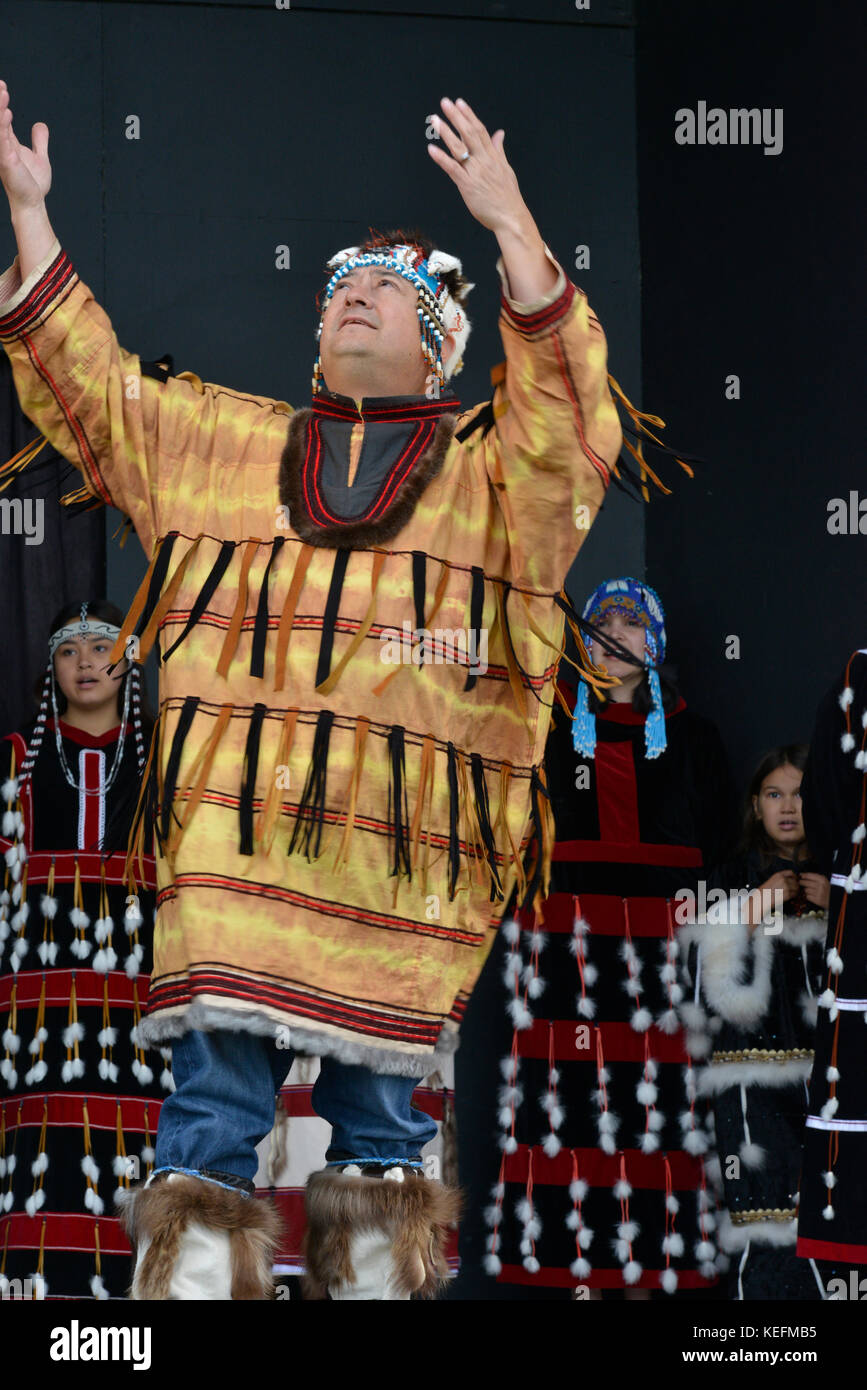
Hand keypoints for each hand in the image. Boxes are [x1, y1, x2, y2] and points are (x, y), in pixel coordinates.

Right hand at [0, 81, 51, 211]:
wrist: (33, 202)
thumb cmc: (33, 182)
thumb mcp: (40, 157)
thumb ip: (39, 141)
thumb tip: (40, 125)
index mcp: (9, 142)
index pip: (3, 117)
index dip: (2, 102)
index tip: (3, 86)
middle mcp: (3, 145)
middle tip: (1, 84)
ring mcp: (4, 153)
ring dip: (0, 110)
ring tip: (3, 93)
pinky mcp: (7, 162)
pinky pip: (3, 142)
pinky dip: (3, 127)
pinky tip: (7, 114)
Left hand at [426, 97, 529, 236]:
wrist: (511, 217)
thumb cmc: (508, 196)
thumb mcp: (506, 169)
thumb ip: (499, 150)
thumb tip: (500, 133)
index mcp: (493, 156)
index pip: (480, 130)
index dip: (469, 115)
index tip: (460, 103)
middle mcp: (484, 161)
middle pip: (469, 133)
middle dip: (456, 117)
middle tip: (445, 102)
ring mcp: (476, 172)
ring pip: (459, 148)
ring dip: (446, 132)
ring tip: (435, 120)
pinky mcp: (468, 186)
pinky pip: (453, 169)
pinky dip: (442, 158)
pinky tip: (432, 149)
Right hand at [746, 870, 798, 931]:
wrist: (761, 899)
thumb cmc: (764, 892)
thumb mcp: (771, 881)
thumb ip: (780, 879)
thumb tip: (790, 880)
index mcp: (778, 875)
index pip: (791, 872)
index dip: (794, 876)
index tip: (795, 880)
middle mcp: (783, 879)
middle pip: (795, 880)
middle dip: (796, 885)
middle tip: (795, 889)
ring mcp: (786, 886)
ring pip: (797, 887)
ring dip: (796, 891)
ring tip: (793, 894)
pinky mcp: (788, 894)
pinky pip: (795, 894)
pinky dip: (795, 896)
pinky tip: (791, 897)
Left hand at [799, 872, 829, 909]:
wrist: (834, 899)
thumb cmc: (827, 889)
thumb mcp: (824, 881)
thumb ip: (815, 877)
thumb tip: (802, 875)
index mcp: (822, 879)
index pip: (809, 875)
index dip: (803, 875)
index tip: (800, 875)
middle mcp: (820, 885)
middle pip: (805, 882)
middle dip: (802, 882)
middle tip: (801, 882)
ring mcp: (819, 893)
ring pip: (805, 890)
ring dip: (806, 890)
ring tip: (809, 890)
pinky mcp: (817, 900)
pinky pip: (807, 896)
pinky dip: (808, 896)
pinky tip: (811, 895)